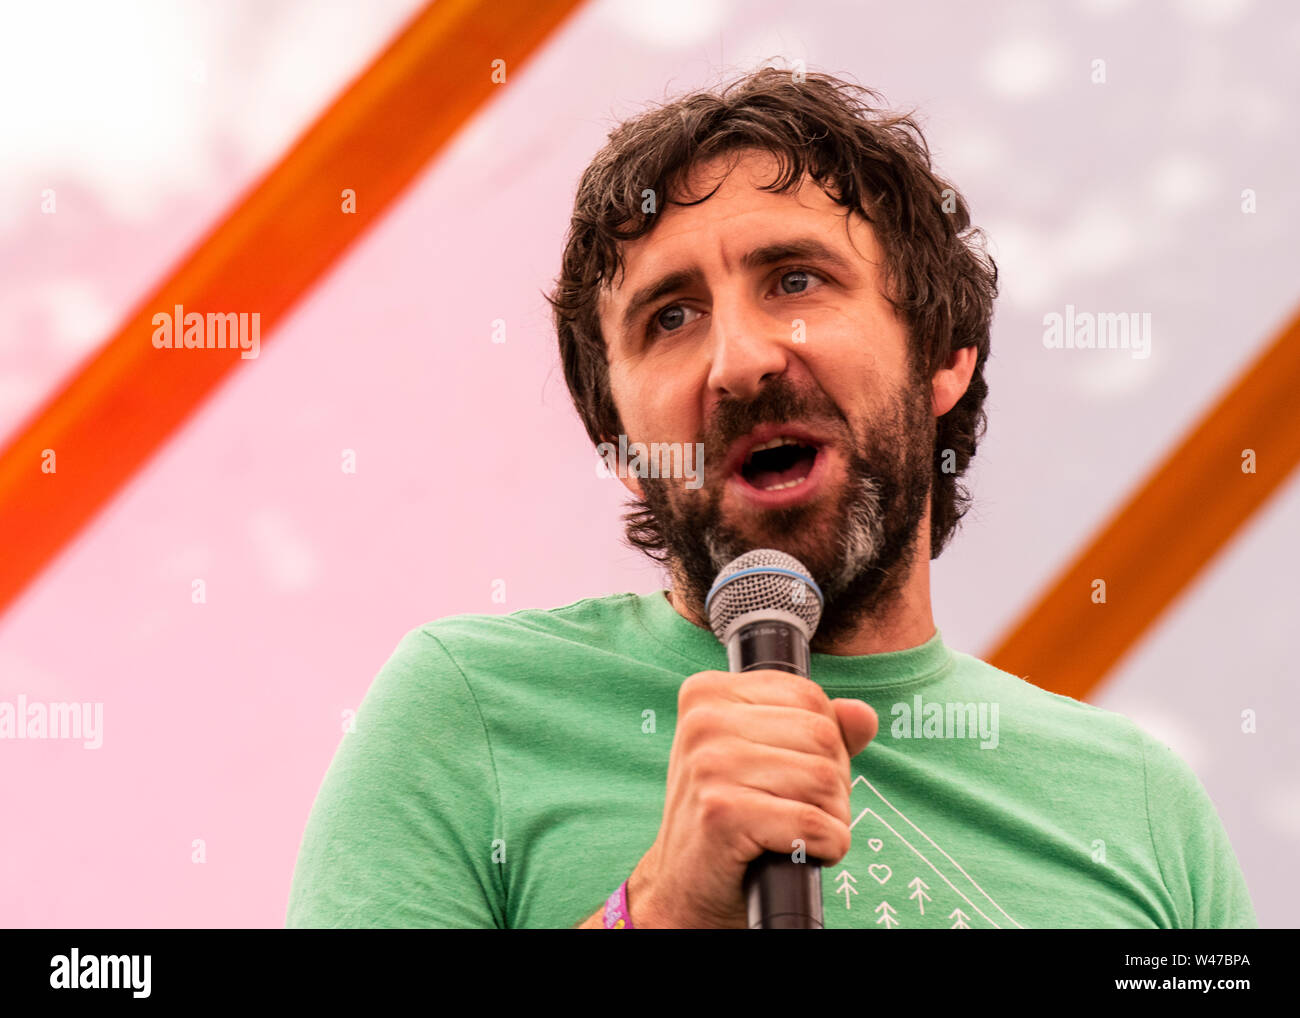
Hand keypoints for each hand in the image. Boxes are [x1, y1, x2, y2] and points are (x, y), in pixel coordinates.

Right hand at [627, 670, 877, 927]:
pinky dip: (826, 846)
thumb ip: (817, 728)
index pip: (809, 696)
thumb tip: (862, 715)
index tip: (792, 772)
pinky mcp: (723, 812)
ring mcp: (710, 764)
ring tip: (795, 830)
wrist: (684, 885)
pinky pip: (813, 823)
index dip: (824, 741)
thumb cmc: (729, 815)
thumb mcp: (766, 756)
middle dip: (831, 781)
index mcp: (709, 692)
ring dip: (830, 817)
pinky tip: (801, 852)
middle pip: (823, 736)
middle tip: (796, 808)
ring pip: (824, 778)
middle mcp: (704, 720)